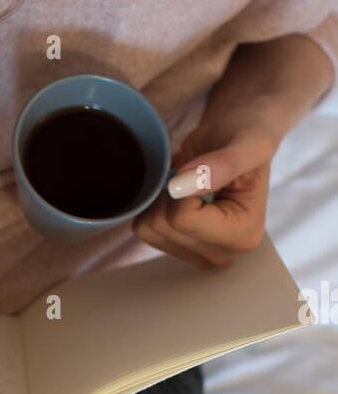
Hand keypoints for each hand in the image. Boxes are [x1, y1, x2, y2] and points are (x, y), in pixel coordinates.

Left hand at [132, 104, 275, 268]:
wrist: (234, 136)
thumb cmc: (246, 136)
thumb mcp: (250, 142)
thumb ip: (225, 163)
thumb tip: (182, 187)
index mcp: (244, 234)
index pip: (183, 219)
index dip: (183, 186)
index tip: (200, 169)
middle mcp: (222, 255)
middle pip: (164, 227)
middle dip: (171, 192)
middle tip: (193, 174)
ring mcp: (198, 256)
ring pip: (149, 229)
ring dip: (161, 197)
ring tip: (187, 182)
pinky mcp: (177, 250)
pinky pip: (143, 229)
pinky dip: (152, 204)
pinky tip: (177, 194)